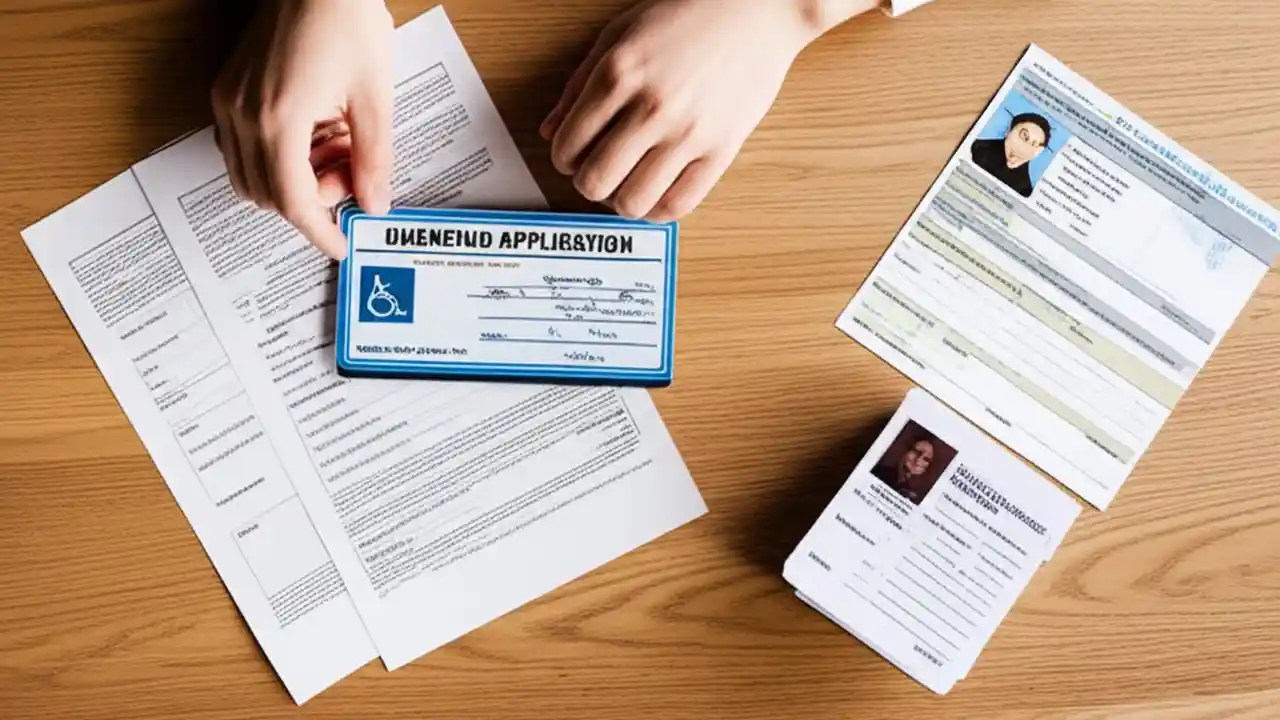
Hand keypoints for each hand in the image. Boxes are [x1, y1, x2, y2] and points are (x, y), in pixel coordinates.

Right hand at [212, 0, 393, 258]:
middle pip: (267, 194)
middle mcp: (242, 114)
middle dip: (311, 200)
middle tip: (352, 177)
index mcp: (278, 120)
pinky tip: (317, 131)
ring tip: (338, 146)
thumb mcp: (375, 97)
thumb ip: (374, 159)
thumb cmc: (345, 19)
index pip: (292, 202)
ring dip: (294, 178)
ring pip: (252, 173)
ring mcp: (229, 101)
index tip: (340, 246)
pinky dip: (278, 155)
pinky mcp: (229, 90)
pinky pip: (244, 145)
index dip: (318, 232)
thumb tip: (373, 203)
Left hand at [540, 0, 825, 221]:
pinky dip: (659, 210)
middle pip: (595, 181)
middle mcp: (650, 107)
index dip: (564, 159)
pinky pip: (680, 204)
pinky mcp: (722, 149)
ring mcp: (688, 132)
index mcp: (618, 74)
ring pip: (633, 202)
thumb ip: (579, 84)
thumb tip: (551, 131)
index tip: (575, 156)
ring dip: (622, 201)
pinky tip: (657, 194)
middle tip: (600, 172)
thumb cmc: (688, 14)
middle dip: (589, 183)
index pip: (568, 146)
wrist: (758, 8)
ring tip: (629, 184)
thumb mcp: (619, 35)